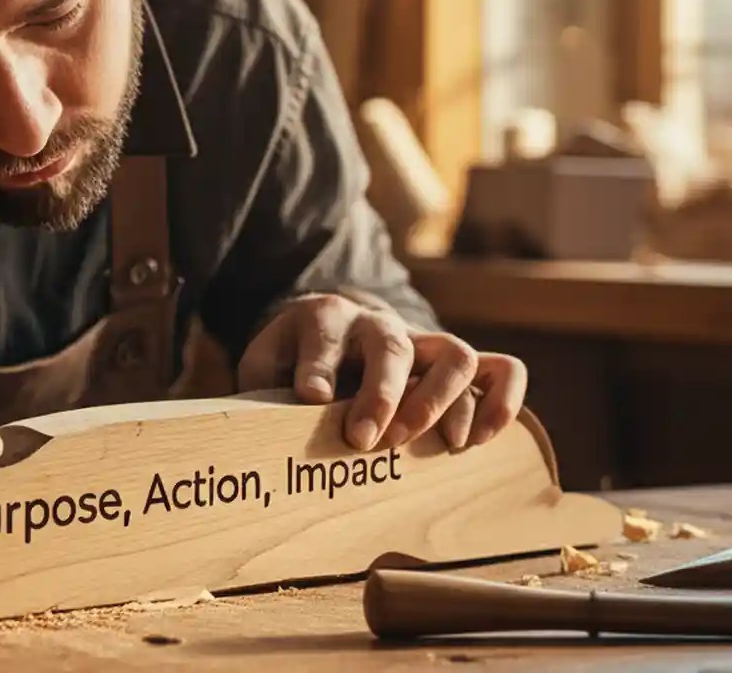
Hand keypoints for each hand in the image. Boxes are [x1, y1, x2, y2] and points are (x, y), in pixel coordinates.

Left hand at [237, 294, 527, 451]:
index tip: (313, 399)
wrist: (330, 336)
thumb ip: (265, 389)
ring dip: (441, 401)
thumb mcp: (264, 369)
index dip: (318, 368)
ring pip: (455, 354)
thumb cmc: (292, 365)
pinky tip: (478, 441)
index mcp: (323, 320)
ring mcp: (424, 342)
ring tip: (427, 445)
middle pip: (392, 346)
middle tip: (365, 442)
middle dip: (383, 395)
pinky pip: (501, 369)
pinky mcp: (457, 363)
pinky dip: (502, 400)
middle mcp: (378, 325)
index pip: (322, 338)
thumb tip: (268, 431)